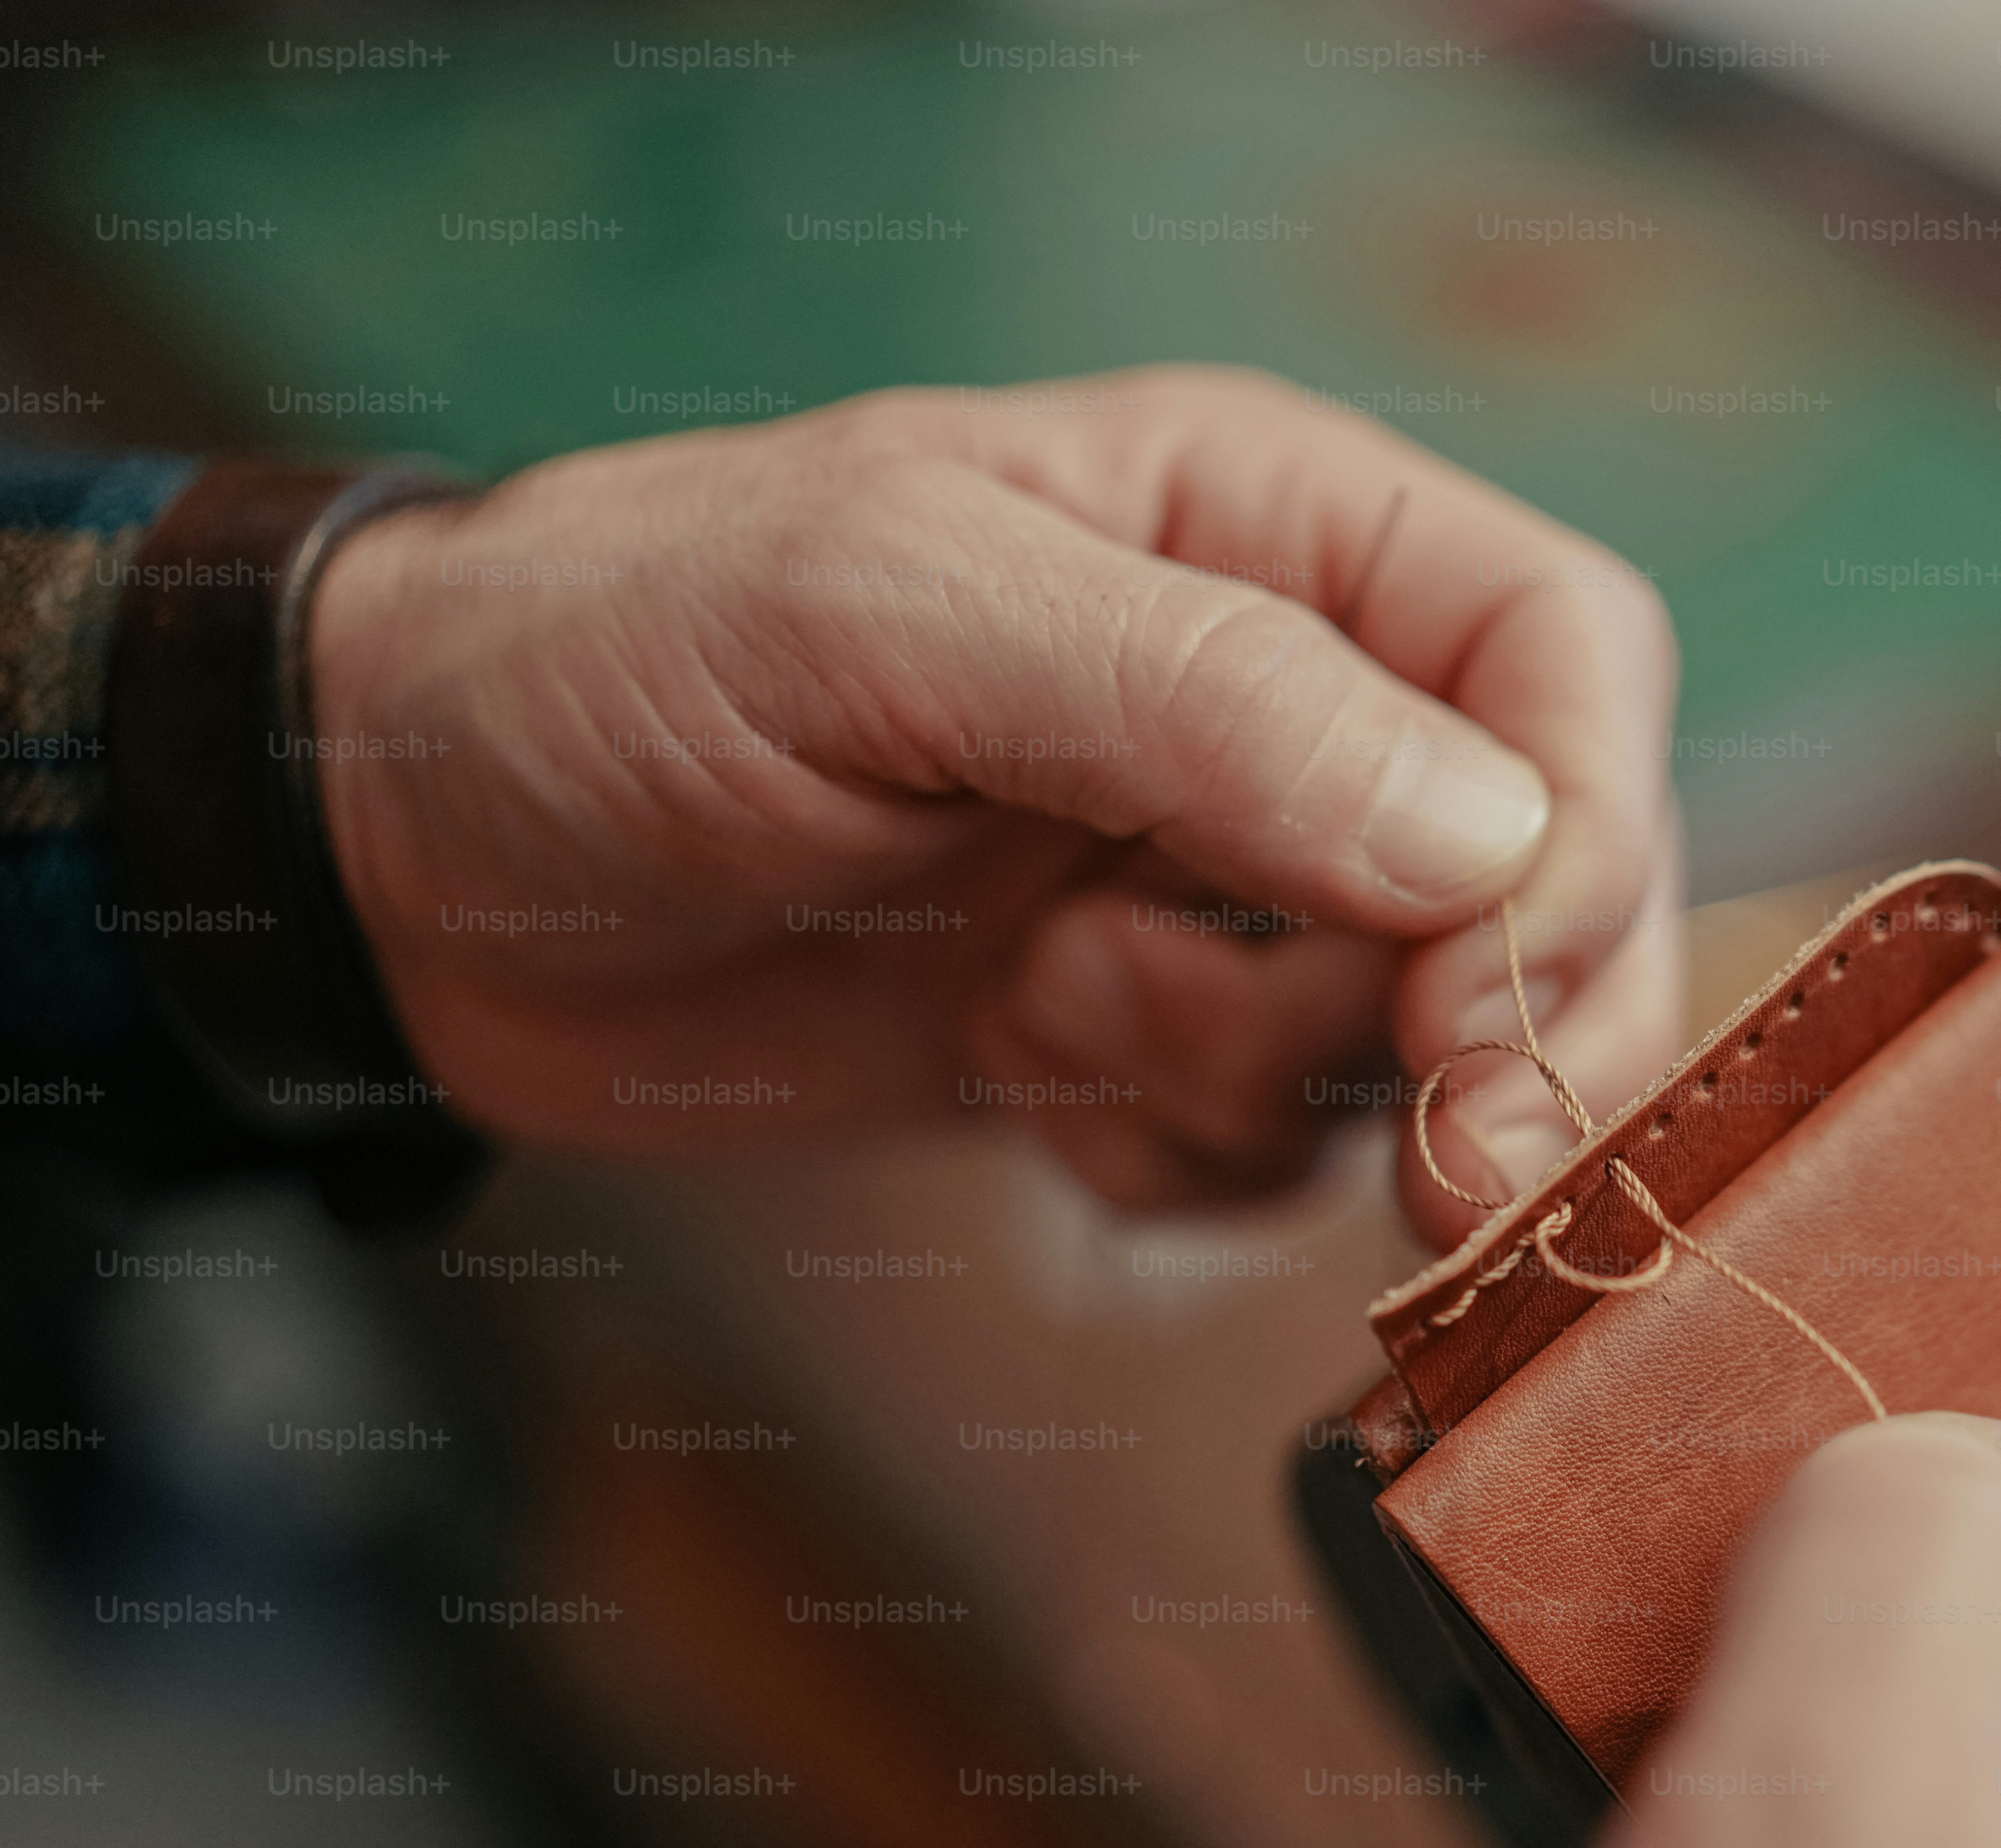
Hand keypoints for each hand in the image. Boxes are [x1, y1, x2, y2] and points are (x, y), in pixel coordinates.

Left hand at [308, 365, 1683, 1244]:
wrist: (421, 866)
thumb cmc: (615, 662)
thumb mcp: (884, 613)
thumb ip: (1194, 698)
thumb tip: (1484, 839)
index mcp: (1266, 529)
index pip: (1565, 658)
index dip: (1578, 839)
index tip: (1481, 1006)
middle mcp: (1282, 704)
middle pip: (1552, 876)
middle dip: (1502, 1034)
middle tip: (1429, 1165)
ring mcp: (1216, 884)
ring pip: (1427, 1043)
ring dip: (1268, 1087)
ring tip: (1047, 1022)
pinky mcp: (1140, 1039)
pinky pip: (1278, 1152)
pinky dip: (1177, 1165)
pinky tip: (1026, 1090)